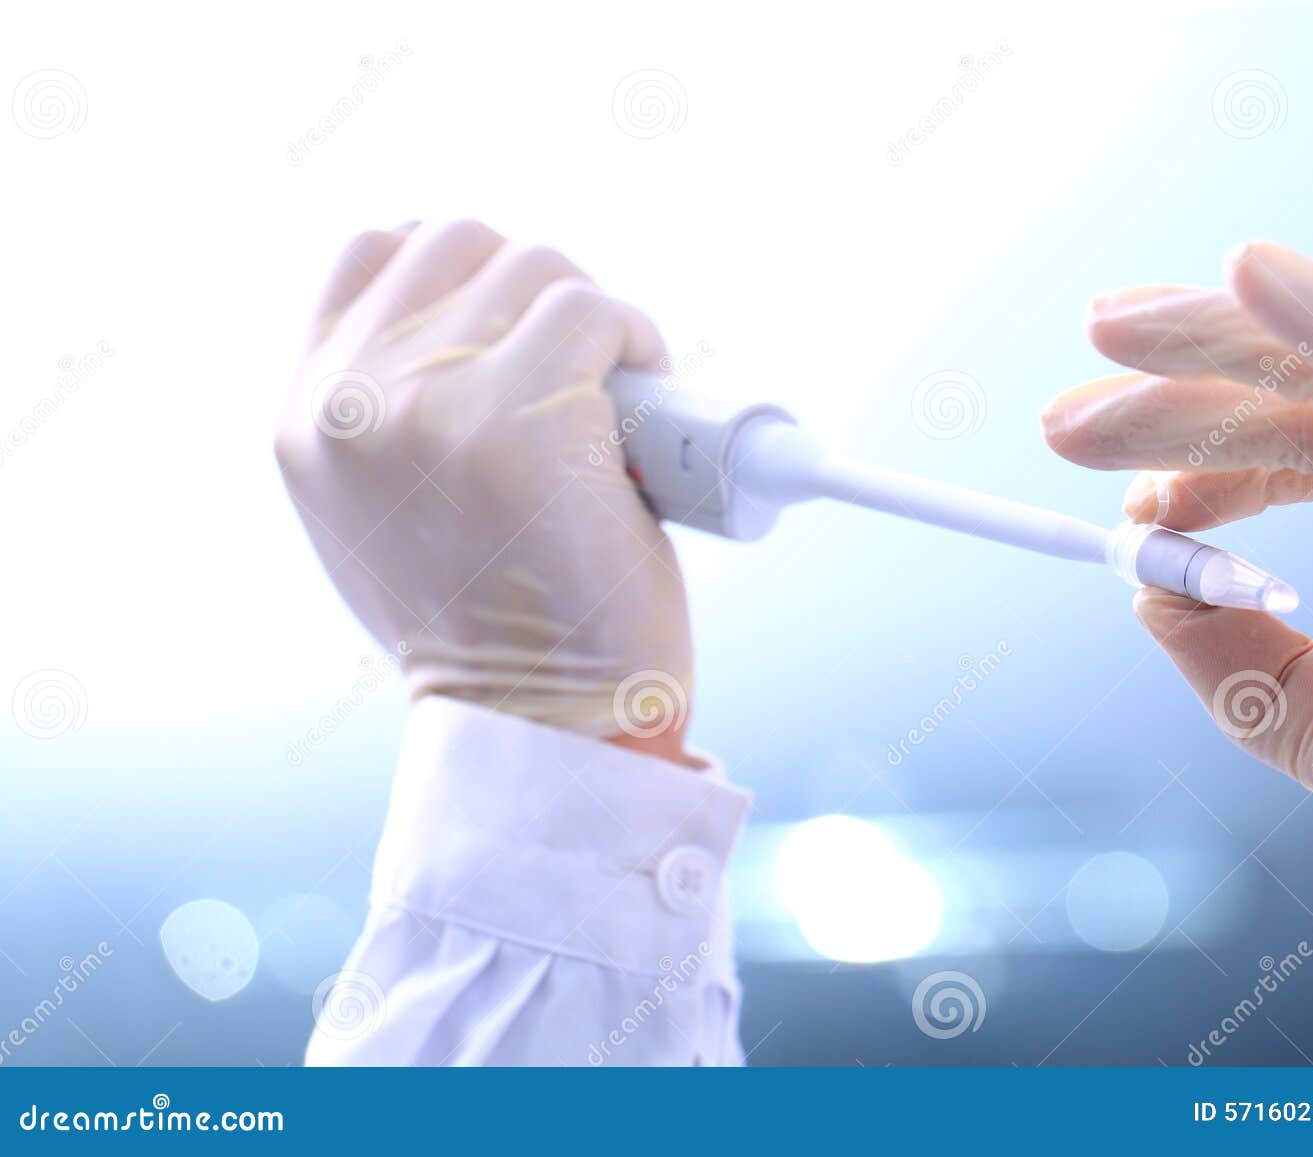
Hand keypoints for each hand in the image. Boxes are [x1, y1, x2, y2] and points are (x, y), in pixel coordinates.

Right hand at [276, 220, 695, 761]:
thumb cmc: (488, 616)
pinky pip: (595, 311)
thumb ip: (390, 409)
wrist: (542, 717)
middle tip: (577, 362)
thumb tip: (465, 315)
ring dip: (590, 317)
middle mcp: (351, 401)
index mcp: (307, 418)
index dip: (458, 267)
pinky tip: (647, 385)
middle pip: (459, 240)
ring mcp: (433, 405)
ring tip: (615, 388)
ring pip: (538, 269)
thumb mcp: (385, 507)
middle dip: (532, 287)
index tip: (514, 319)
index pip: (368, 253)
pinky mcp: (525, 421)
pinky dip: (636, 336)